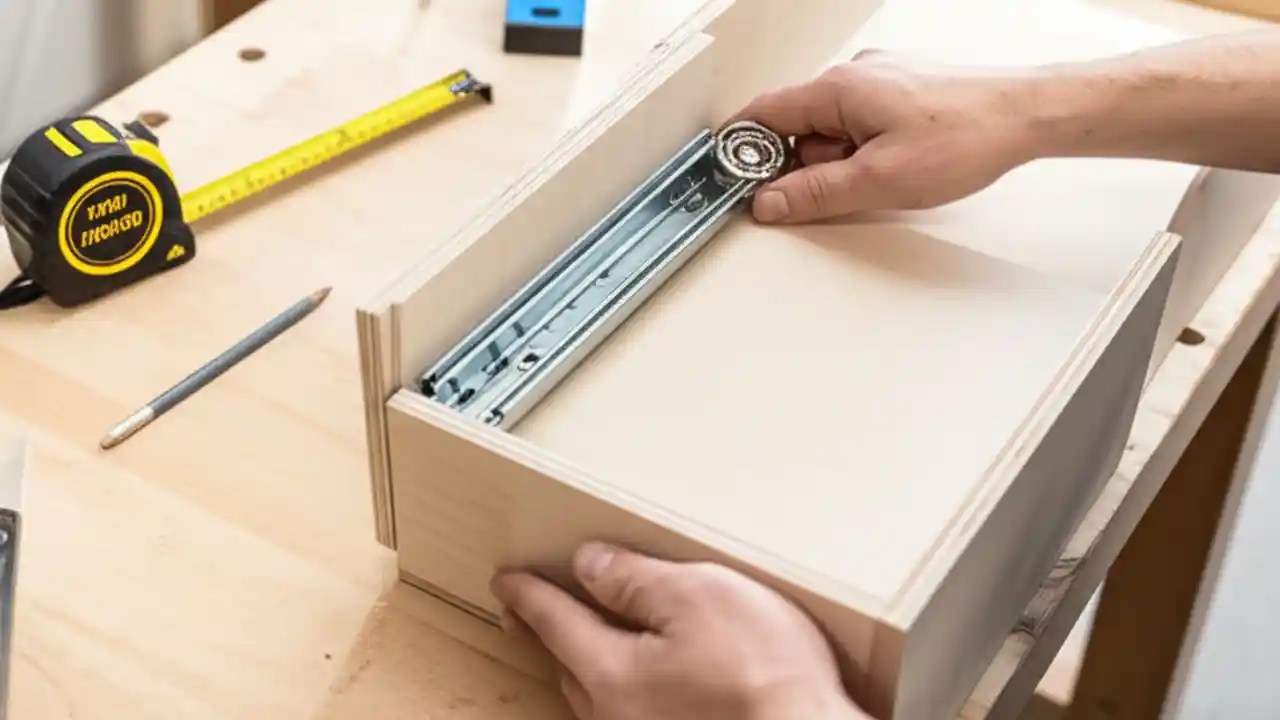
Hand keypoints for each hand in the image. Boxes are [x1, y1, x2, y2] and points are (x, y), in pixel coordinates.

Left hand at [491, 542, 866, 719]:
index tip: (506, 579)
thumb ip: (636, 579)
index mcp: (612, 673)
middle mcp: (617, 717)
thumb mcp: (700, 597)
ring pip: (597, 699)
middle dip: (550, 633)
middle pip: (569, 665)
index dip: (529, 594)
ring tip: (582, 647)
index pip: (555, 621)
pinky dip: (622, 693)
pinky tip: (642, 688)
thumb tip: (590, 564)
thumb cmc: (765, 675)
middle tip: (529, 612)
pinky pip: (628, 716)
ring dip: (583, 667)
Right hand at [731, 51, 1040, 222]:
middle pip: (801, 129)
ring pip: (835, 131)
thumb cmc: (966, 137)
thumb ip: (815, 193)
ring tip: (887, 178)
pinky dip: (867, 152)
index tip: (729, 178)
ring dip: (844, 163)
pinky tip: (899, 168)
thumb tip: (769, 203)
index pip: (765, 114)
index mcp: (839, 88)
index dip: (741, 148)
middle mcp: (855, 75)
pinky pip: (863, 126)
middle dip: (808, 167)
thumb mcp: (879, 179)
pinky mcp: (903, 93)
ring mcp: (881, 81)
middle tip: (839, 193)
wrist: (1028, 116)